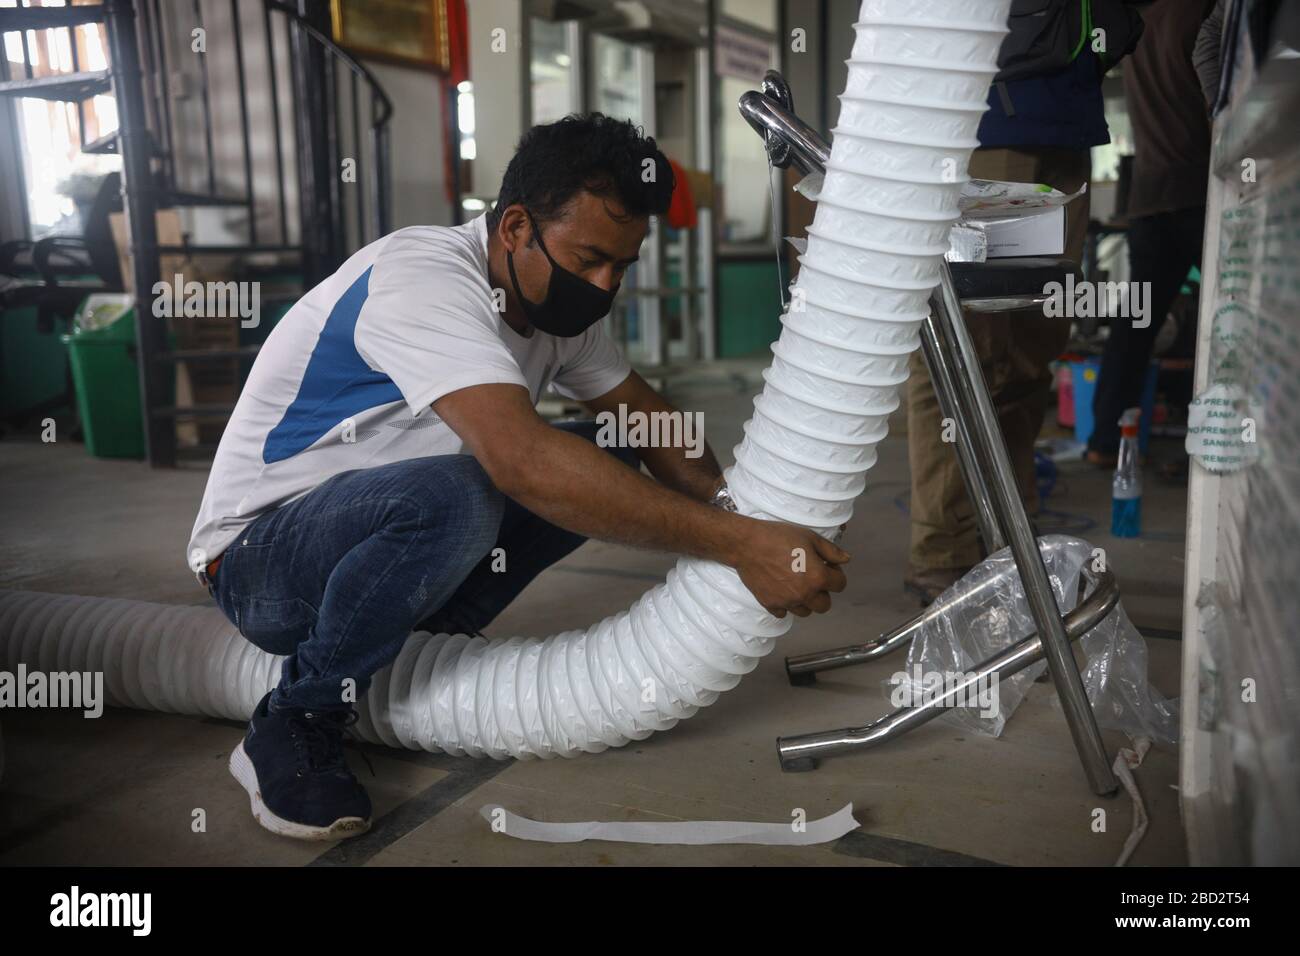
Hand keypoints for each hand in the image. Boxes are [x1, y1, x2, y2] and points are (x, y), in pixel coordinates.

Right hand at [732, 517, 849, 617]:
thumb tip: (846, 560)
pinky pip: (784, 613)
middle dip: (823, 593)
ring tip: (797, 585)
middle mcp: (805, 594)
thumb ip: (831, 551)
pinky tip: (782, 590)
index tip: (828, 567)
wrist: (747, 544)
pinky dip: (785, 605)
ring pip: (805, 612)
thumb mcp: (810, 537)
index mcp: (818, 577)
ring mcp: (787, 602)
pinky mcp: (770, 604)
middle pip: (824, 605)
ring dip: (806, 601)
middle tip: (813, 579)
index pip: (840, 585)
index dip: (836, 574)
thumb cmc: (778, 537)